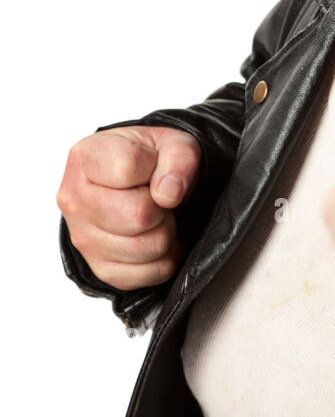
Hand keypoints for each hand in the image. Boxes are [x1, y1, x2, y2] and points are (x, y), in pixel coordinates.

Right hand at [56, 126, 200, 289]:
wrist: (134, 185)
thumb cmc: (150, 161)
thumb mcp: (172, 143)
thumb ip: (178, 158)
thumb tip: (168, 194)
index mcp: (85, 158)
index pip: (128, 169)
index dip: (156, 170)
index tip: (153, 170)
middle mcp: (74, 199)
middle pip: (139, 216)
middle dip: (162, 207)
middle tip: (157, 198)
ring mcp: (83, 238)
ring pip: (148, 248)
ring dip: (164, 232)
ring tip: (153, 216)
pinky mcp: (100, 268)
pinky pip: (148, 274)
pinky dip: (162, 258)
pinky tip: (151, 236)